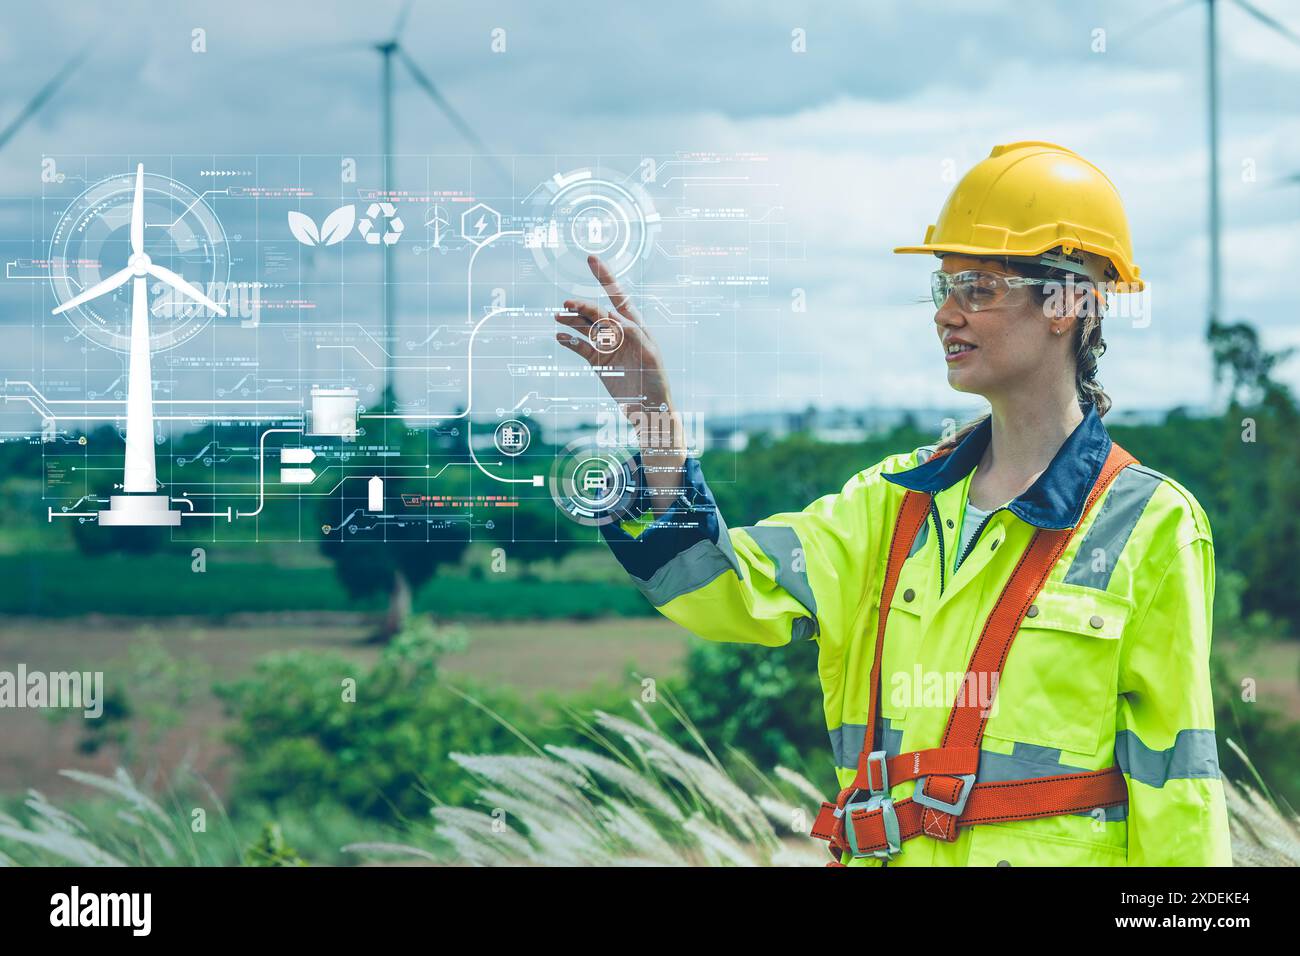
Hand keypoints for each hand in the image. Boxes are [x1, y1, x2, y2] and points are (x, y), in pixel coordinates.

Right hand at [555, 255, 684, 462]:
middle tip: (566, 305)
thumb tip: (615, 319)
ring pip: (585, 328)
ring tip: (558, 318)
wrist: (649, 409)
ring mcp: (607, 346)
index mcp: (634, 325)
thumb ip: (633, 335)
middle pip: (596, 312)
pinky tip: (560, 337)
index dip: (604, 277)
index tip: (590, 258)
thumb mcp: (650, 356)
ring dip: (572, 321)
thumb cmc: (656, 381)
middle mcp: (619, 332)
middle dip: (582, 306)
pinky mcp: (598, 362)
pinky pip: (580, 348)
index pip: (617, 296)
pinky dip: (569, 341)